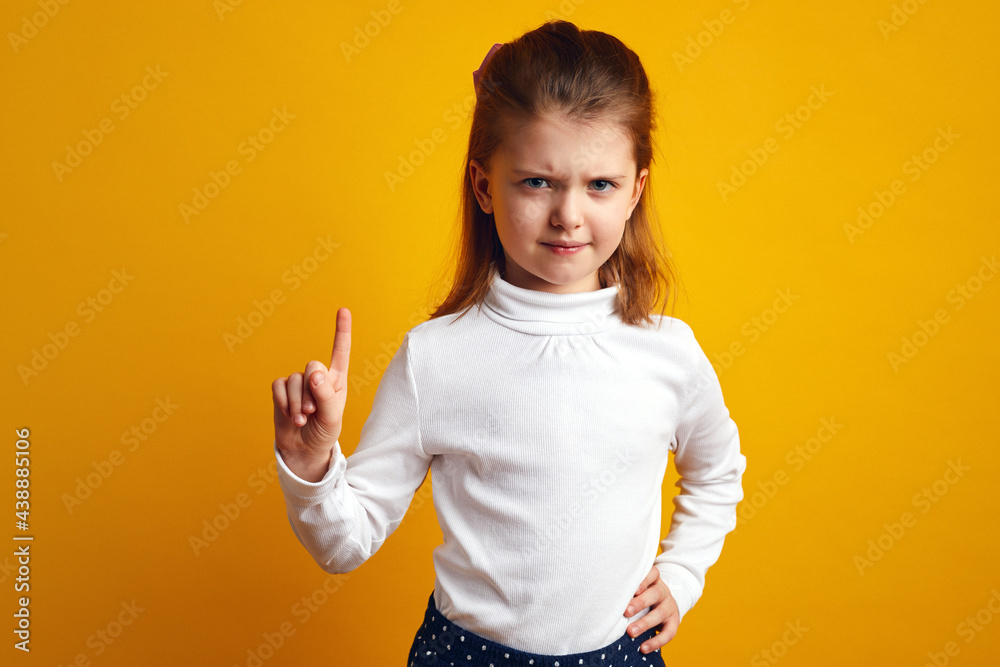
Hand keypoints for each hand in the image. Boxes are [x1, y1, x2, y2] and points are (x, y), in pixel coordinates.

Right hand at [271, 307, 351, 473]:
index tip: (343, 310)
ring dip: (296, 403)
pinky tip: (289, 416)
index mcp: (336, 380)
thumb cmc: (324, 433)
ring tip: (302, 419)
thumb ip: (326, 395)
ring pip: (294, 380)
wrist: (303, 449)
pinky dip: (283, 403)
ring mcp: (298, 383)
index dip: (341, 331)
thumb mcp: (332, 418)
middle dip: (310, 391)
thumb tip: (313, 373)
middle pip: (312, 365)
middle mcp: (318, 377)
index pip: (340, 352)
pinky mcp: (281, 390)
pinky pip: (279, 386)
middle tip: (311, 412)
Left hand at [623, 565, 679, 653]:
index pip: (653, 574)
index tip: (633, 588)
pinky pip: (668, 633)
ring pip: (660, 613)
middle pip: (655, 594)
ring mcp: (669, 607)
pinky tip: (643, 648)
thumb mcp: (639, 588)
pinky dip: (656, 642)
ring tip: (630, 632)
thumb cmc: (643, 595)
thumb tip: (606, 599)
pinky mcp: (674, 622)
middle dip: (640, 603)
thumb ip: (627, 590)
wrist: (666, 604)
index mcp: (654, 581)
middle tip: (626, 612)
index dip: (644, 579)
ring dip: (645, 623)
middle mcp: (663, 592)